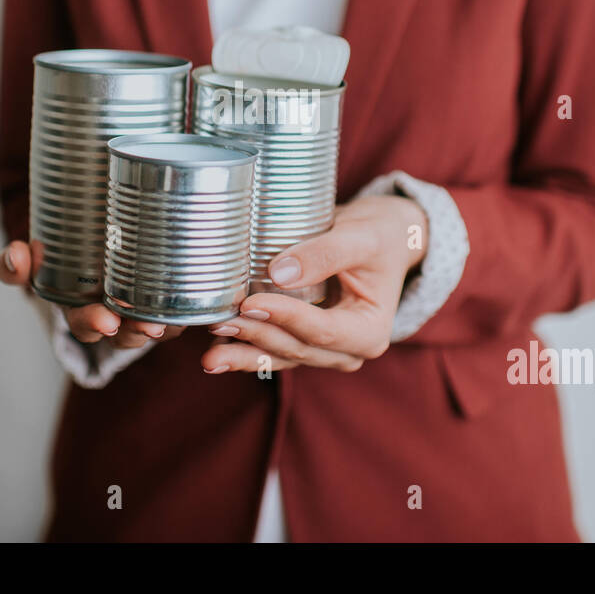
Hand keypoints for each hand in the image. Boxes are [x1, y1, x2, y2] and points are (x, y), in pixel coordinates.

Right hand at [0, 240, 179, 347]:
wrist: (93, 236)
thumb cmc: (60, 255)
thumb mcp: (32, 260)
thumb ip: (13, 264)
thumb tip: (15, 255)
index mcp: (81, 309)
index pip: (86, 324)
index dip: (94, 325)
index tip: (106, 322)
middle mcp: (113, 314)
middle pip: (126, 331)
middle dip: (135, 331)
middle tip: (148, 326)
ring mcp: (142, 309)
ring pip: (156, 324)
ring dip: (166, 323)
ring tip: (174, 318)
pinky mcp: (168, 299)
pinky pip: (181, 311)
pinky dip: (190, 310)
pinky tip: (201, 304)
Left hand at [200, 195, 427, 374]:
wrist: (384, 239)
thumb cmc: (378, 236)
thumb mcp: (361, 238)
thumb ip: (324, 253)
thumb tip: (278, 272)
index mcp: (370, 332)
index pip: (321, 330)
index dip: (285, 318)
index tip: (250, 303)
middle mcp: (348, 351)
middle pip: (296, 348)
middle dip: (256, 337)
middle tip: (218, 324)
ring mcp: (325, 351)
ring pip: (280, 357)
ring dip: (244, 354)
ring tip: (209, 353)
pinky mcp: (304, 342)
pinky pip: (273, 352)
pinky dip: (245, 352)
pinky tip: (216, 353)